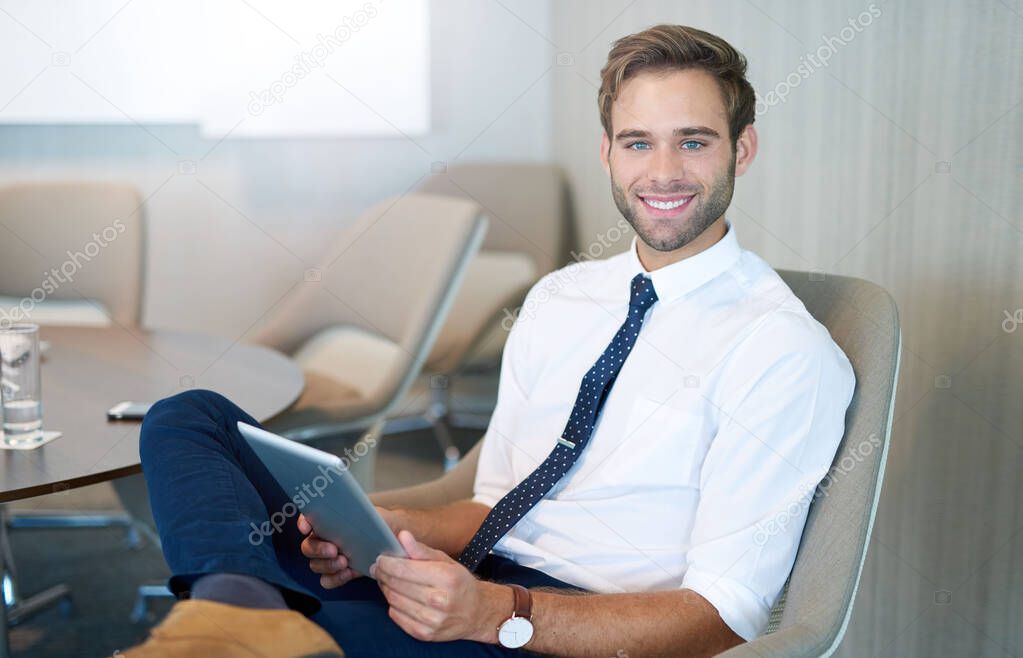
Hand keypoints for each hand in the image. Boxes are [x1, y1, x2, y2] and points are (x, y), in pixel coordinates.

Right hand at [298, 508, 402, 588]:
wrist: (392, 540)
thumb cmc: (380, 524)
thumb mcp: (372, 512)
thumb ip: (359, 511)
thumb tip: (351, 508)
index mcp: (329, 521)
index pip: (308, 518)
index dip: (303, 522)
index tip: (306, 528)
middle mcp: (325, 539)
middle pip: (308, 547)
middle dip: (318, 549)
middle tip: (334, 549)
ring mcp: (330, 558)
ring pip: (315, 565)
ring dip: (328, 565)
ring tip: (344, 562)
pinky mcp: (338, 572)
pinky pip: (327, 580)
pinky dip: (335, 578)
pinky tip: (348, 573)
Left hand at [371, 530, 507, 643]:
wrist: (476, 613)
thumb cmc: (459, 583)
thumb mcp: (445, 561)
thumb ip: (421, 550)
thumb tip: (402, 536)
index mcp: (446, 578)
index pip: (404, 569)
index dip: (387, 563)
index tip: (380, 558)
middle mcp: (439, 600)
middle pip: (396, 585)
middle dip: (383, 574)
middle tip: (378, 568)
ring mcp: (432, 620)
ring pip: (393, 601)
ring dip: (386, 589)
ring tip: (388, 581)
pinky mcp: (425, 634)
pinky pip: (396, 616)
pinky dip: (393, 605)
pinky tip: (398, 597)